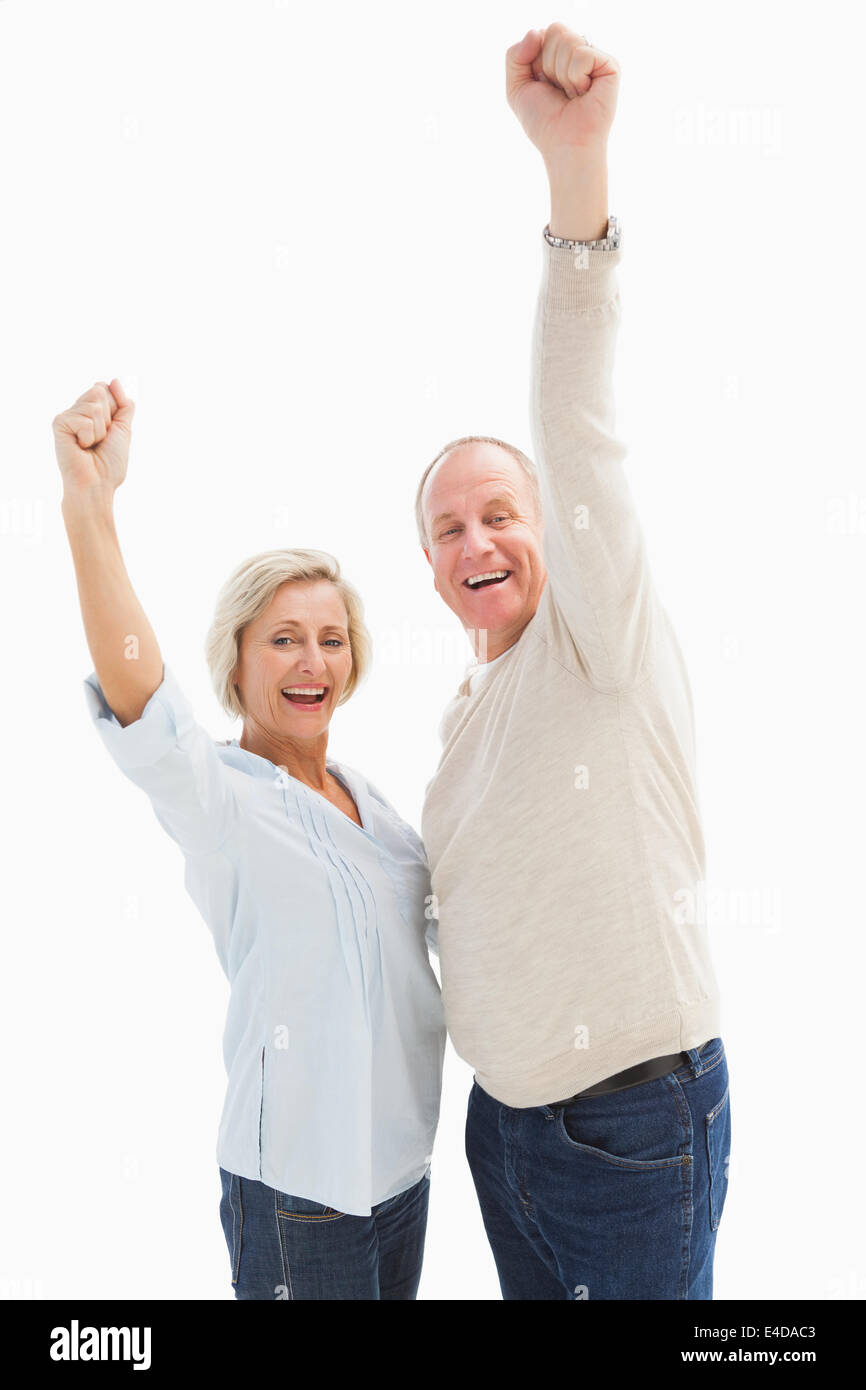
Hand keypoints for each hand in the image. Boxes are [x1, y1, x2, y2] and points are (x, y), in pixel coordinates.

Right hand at [53, 378, 134, 497]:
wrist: (97, 483)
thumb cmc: (109, 463)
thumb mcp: (123, 429)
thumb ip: (123, 404)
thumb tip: (115, 380)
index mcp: (91, 410)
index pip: (105, 388)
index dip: (114, 409)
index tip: (110, 431)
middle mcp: (78, 410)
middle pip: (99, 392)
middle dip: (108, 419)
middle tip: (100, 439)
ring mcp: (68, 416)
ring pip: (94, 406)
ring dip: (99, 430)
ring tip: (90, 445)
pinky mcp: (59, 423)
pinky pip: (84, 419)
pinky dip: (89, 436)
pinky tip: (81, 447)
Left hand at [505, 23, 620, 164]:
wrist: (564, 145)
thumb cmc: (544, 122)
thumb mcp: (516, 88)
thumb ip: (514, 56)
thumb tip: (536, 31)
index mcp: (560, 54)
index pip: (542, 32)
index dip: (535, 61)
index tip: (543, 85)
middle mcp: (579, 52)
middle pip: (555, 30)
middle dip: (548, 65)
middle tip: (559, 91)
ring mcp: (596, 58)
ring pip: (568, 40)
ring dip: (561, 74)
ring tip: (571, 94)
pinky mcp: (610, 66)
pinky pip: (582, 53)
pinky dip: (576, 77)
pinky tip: (583, 93)